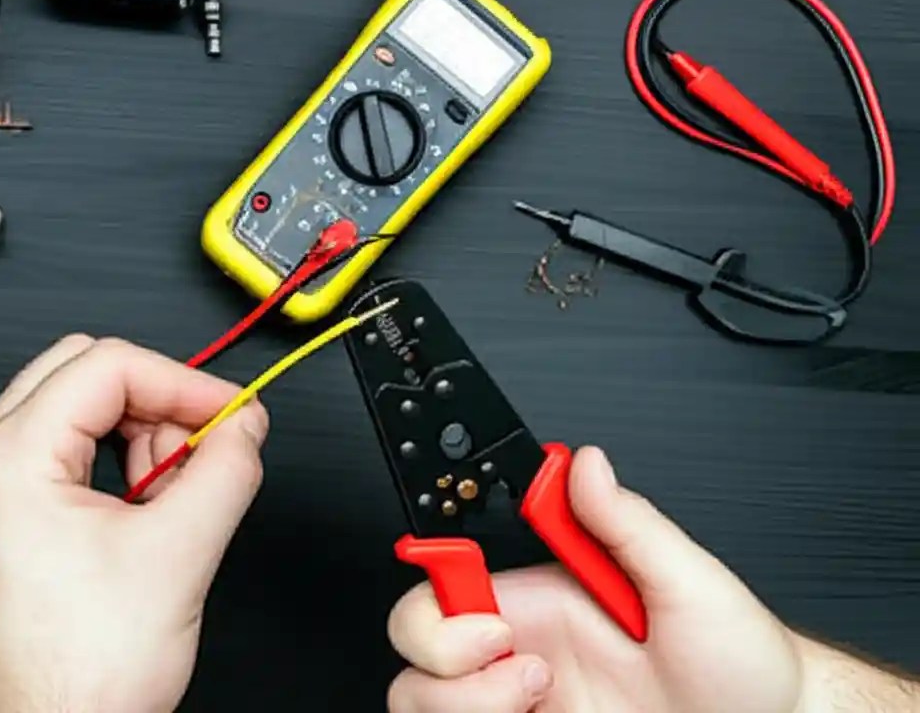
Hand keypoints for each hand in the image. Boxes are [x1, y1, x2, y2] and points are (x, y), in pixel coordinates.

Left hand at [0, 335, 268, 712]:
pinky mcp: (3, 512)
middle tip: (204, 449)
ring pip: (77, 406)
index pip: (110, 365)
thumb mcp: (181, 553)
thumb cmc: (83, 673)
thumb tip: (245, 421)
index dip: (185, 383)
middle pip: (86, 372)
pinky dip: (116, 461)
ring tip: (172, 496)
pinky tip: (146, 508)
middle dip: (159, 404)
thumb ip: (227, 468)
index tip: (231, 414)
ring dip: (139, 434)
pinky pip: (65, 449)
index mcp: (7, 459)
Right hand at [387, 446, 804, 712]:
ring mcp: (515, 699)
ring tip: (536, 698)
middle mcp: (519, 646)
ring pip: (417, 695)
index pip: (450, 573)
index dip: (440, 582)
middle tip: (513, 660)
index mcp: (544, 595)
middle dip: (443, 652)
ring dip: (462, 701)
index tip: (480, 609)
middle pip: (415, 635)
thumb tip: (585, 464)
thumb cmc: (738, 665)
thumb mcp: (691, 582)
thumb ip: (630, 523)